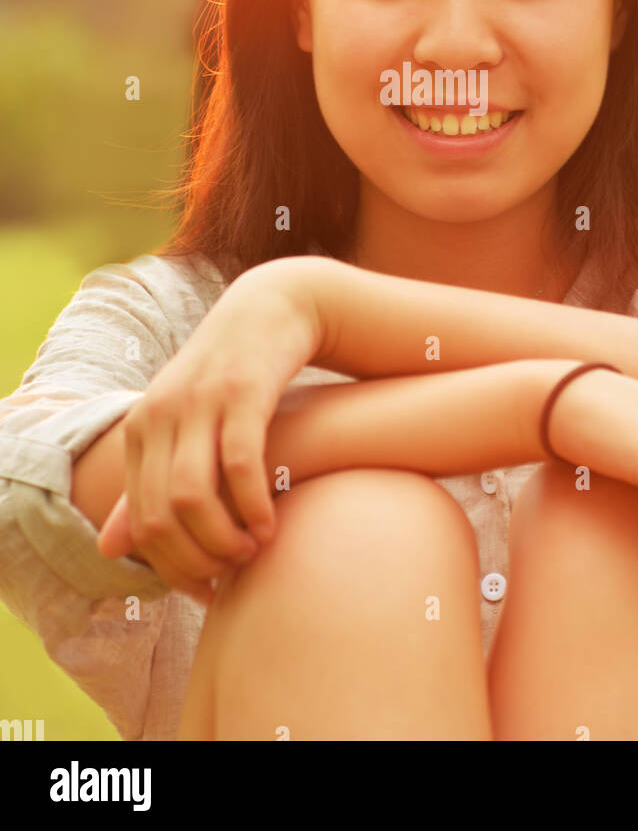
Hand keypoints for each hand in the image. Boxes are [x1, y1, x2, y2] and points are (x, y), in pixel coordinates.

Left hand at [97, 257, 326, 600]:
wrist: (272, 308)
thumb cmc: (230, 378)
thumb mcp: (180, 425)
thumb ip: (146, 483)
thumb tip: (107, 548)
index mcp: (141, 427)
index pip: (139, 522)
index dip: (172, 567)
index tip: (206, 586)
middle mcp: (162, 414)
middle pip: (160, 515)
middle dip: (197, 559)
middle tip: (231, 572)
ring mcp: (200, 402)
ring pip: (191, 496)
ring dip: (223, 539)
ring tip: (251, 551)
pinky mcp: (243, 392)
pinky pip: (240, 464)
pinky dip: (253, 505)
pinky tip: (271, 524)